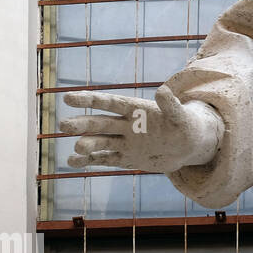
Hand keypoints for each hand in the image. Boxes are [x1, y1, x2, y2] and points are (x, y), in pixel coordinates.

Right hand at [60, 86, 222, 172]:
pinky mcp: (125, 158)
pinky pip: (103, 159)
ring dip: (86, 145)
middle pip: (100, 123)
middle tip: (63, 125)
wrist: (188, 147)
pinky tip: (72, 162)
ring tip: (76, 149)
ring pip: (100, 142)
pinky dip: (88, 161)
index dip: (89, 100)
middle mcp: (126, 125)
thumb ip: (171, 105)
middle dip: (82, 124)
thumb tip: (162, 90)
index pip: (109, 103)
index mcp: (136, 110)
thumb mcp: (182, 116)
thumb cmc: (186, 125)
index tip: (68, 98)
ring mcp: (124, 142)